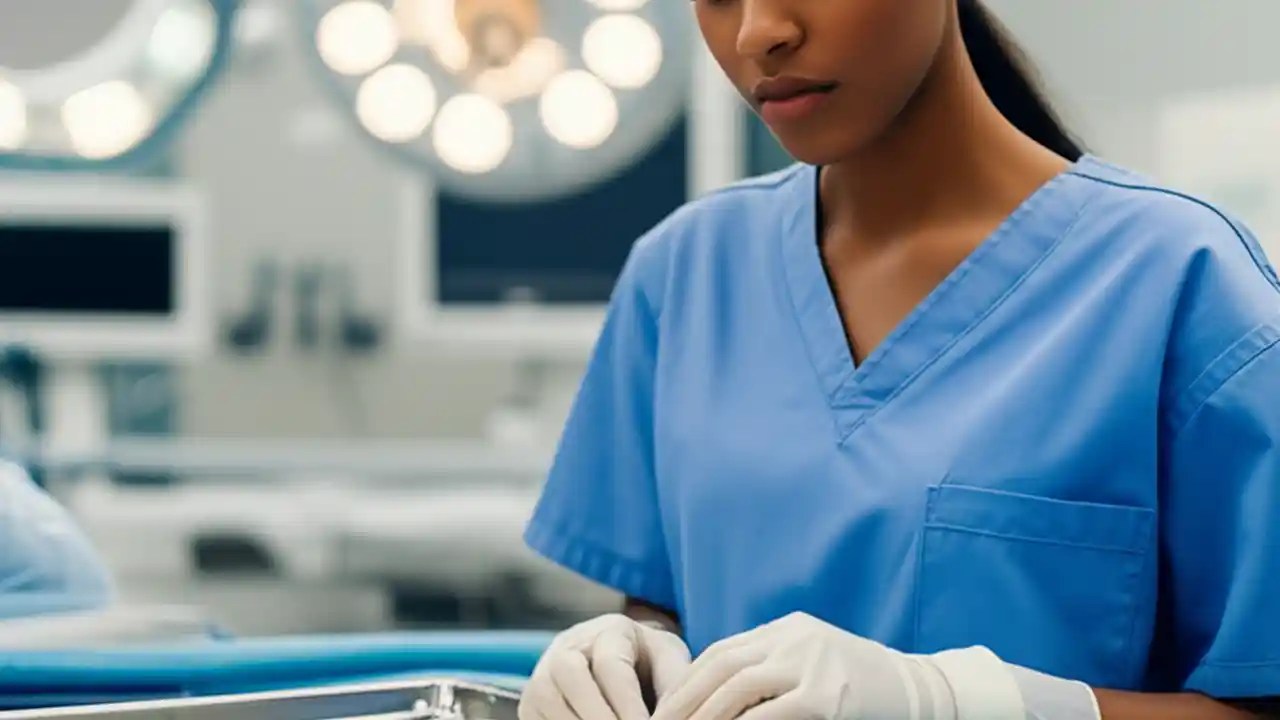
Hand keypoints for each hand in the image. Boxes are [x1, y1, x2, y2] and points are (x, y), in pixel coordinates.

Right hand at [519, 613, 691, 719]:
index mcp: (609, 631)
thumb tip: (677, 711)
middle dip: (596, 715)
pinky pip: (537, 718)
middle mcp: (568, 645)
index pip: (612, 666)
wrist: (622, 664)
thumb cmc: (651, 665)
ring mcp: (543, 673)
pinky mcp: (530, 703)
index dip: (627, 704)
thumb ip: (675, 683)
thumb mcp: (670, 664)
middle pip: (569, 675)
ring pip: (547, 700)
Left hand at [652, 611, 1084, 719]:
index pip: (721, 653)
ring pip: (738, 687)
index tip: (662, 711)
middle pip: (721, 666)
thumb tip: (717, 700)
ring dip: (704, 716)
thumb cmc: (861, 687)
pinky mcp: (826, 695)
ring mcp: (811, 663)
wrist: (922, 692)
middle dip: (684, 701)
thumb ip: (772, 671)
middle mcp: (794, 639)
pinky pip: (771, 713)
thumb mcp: (813, 665)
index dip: (686, 683)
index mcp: (786, 630)